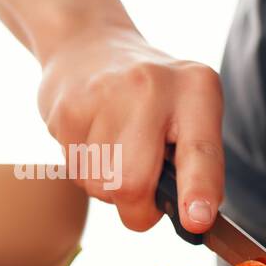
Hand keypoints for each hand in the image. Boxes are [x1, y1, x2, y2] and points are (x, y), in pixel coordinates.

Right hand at [36, 25, 223, 232]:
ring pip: (99, 186)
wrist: (88, 45)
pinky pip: (75, 172)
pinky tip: (92, 137)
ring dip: (107, 187)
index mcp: (196, 88)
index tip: (196, 220)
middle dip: (136, 209)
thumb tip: (194, 218)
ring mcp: (103, 94)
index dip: (198, 189)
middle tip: (142, 196)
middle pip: (131, 183)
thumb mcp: (190, 112)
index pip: (199, 149)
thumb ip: (198, 164)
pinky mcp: (66, 109)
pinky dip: (86, 169)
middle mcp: (150, 85)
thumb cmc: (152, 96)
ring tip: (115, 150)